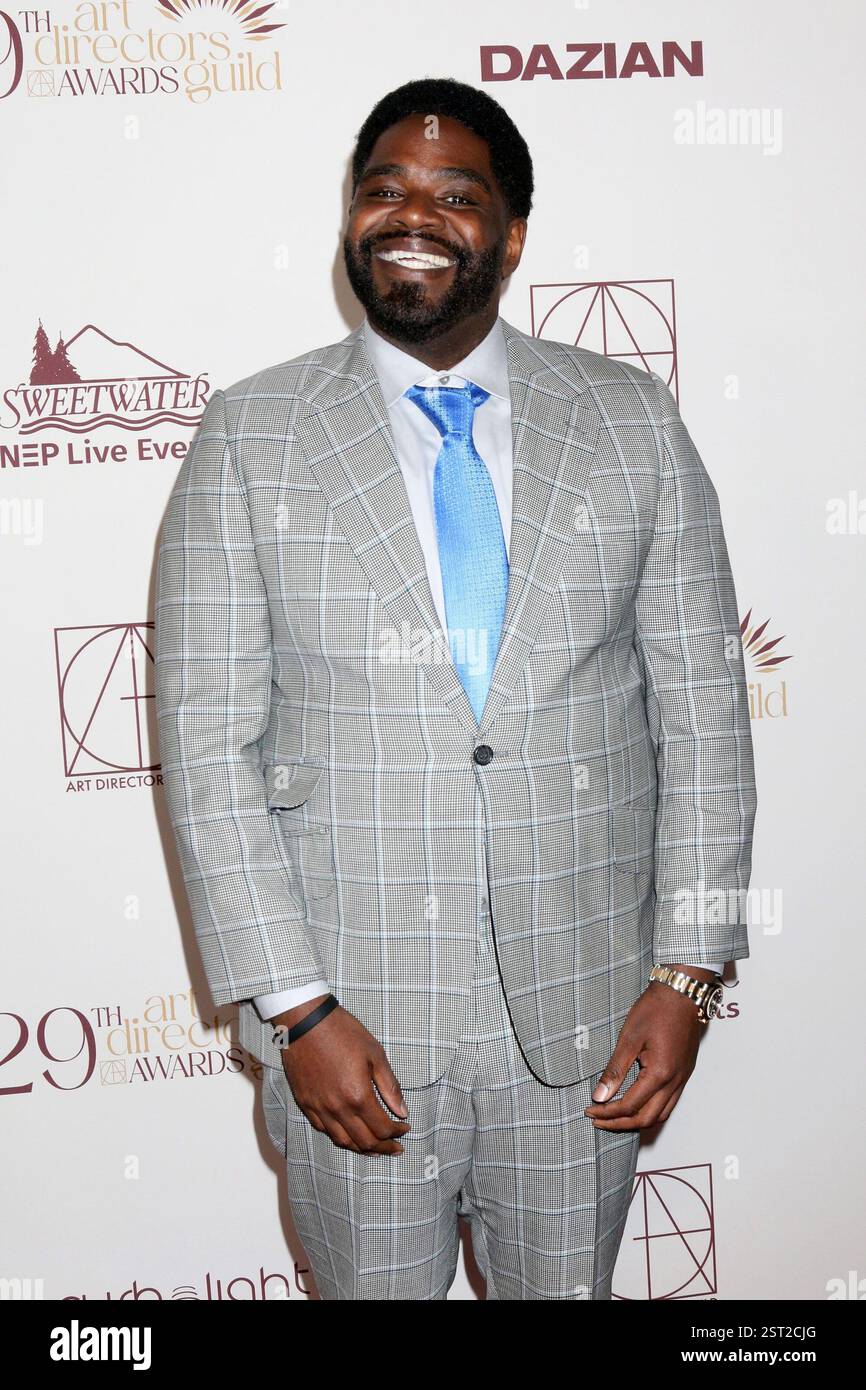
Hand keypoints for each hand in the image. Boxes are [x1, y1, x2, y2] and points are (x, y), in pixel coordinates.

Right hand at [272, 995, 410, 1155]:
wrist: (305, 1021)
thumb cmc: (342, 1032)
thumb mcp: (375, 1054)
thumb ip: (389, 1086)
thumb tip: (402, 1111)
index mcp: (358, 1095)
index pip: (382, 1128)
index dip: (397, 1132)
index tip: (405, 1127)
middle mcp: (338, 1108)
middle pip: (364, 1141)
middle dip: (384, 1147)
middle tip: (396, 1147)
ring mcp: (319, 1108)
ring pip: (343, 1141)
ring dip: (362, 1148)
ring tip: (376, 1149)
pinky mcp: (305, 1103)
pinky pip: (324, 1130)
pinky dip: (340, 1137)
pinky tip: (349, 1134)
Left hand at [583, 965, 717, 1130]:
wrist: (682, 993)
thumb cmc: (656, 1010)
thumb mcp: (629, 1038)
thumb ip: (615, 1070)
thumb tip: (600, 1095)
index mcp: (660, 1073)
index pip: (630, 1106)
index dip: (607, 1112)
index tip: (590, 1110)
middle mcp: (675, 1081)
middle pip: (646, 1118)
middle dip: (619, 1123)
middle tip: (597, 1119)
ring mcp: (682, 1079)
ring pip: (660, 1115)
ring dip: (636, 1121)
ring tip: (613, 1117)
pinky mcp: (684, 1074)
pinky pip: (669, 1104)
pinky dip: (651, 1111)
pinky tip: (636, 1106)